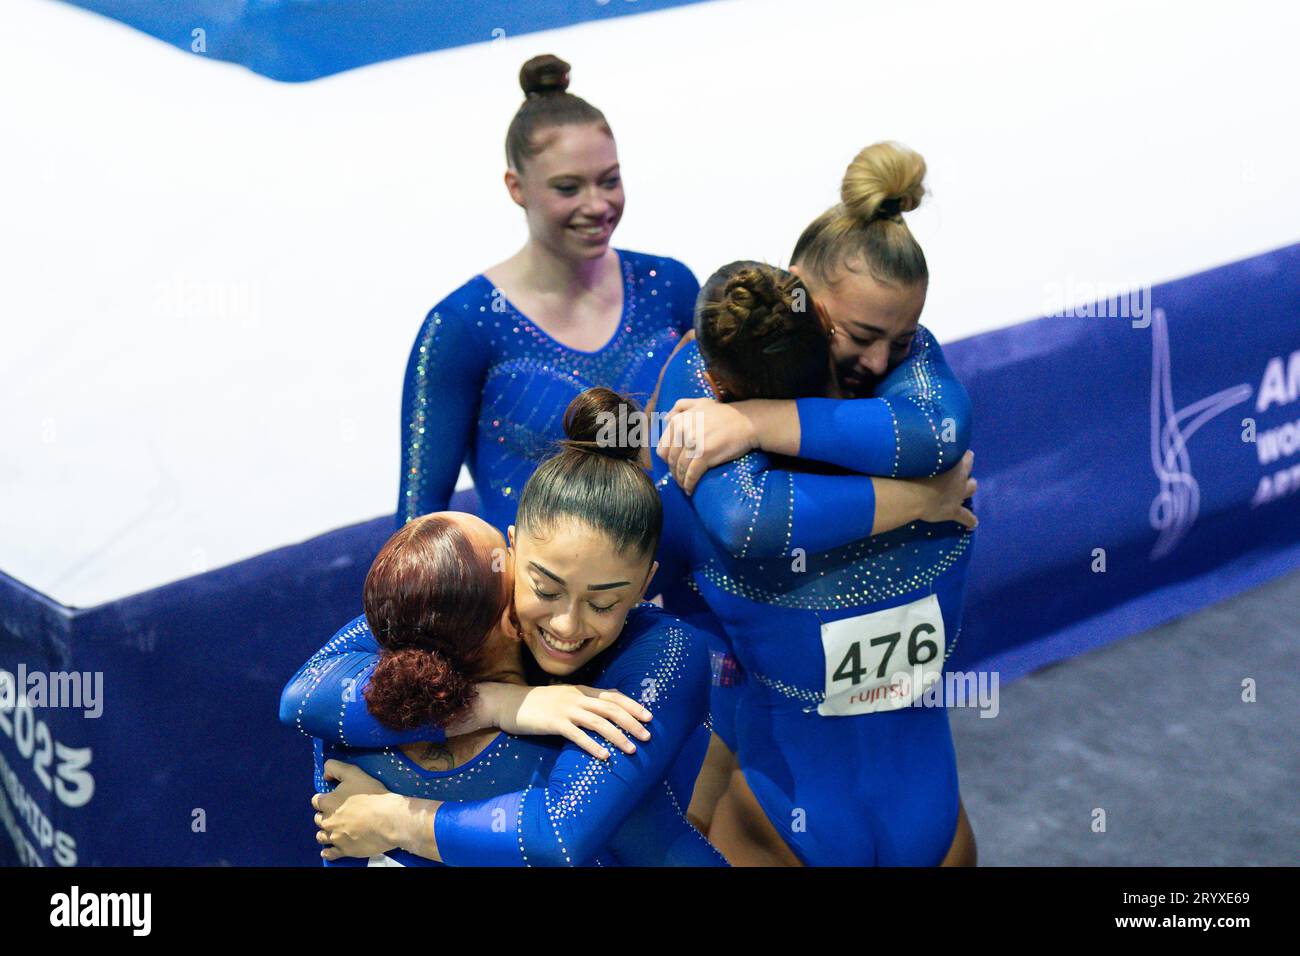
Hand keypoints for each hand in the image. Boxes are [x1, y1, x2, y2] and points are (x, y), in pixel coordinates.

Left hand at [314, 760, 403, 860]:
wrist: (389, 819)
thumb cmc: (372, 795)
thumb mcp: (354, 773)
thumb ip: (335, 768)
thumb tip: (325, 775)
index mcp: (328, 803)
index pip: (316, 801)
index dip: (324, 799)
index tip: (334, 799)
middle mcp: (327, 821)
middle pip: (318, 819)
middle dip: (326, 815)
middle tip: (339, 813)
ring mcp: (335, 837)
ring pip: (321, 836)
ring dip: (325, 832)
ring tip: (336, 830)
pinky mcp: (344, 850)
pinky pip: (329, 853)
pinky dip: (328, 851)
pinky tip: (331, 848)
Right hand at [493, 684, 653, 759]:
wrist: (511, 703)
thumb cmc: (540, 703)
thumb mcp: (567, 696)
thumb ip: (588, 698)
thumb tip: (613, 700)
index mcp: (582, 690)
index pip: (614, 696)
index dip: (633, 706)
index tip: (649, 717)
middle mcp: (577, 698)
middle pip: (611, 709)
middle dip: (632, 722)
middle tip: (647, 736)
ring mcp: (566, 709)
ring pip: (598, 722)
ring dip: (617, 736)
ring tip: (631, 750)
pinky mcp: (554, 723)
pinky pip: (577, 735)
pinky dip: (593, 746)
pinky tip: (604, 756)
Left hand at [657, 397, 758, 494]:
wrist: (747, 421)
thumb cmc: (724, 414)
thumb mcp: (700, 402)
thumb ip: (681, 407)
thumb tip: (666, 420)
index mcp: (678, 421)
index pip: (662, 448)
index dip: (667, 460)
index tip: (674, 466)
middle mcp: (683, 430)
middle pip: (671, 460)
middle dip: (674, 472)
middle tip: (679, 479)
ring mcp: (693, 442)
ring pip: (680, 468)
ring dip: (681, 480)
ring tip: (684, 486)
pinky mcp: (705, 454)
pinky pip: (692, 474)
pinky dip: (689, 484)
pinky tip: (690, 490)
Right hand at [916, 450, 977, 528]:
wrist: (914, 494)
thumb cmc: (915, 473)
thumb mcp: (922, 459)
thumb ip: (929, 456)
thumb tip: (923, 452)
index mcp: (955, 465)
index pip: (966, 457)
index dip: (964, 456)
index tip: (959, 453)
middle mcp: (960, 479)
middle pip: (968, 475)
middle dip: (966, 475)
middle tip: (959, 474)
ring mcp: (958, 496)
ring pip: (971, 490)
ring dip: (970, 488)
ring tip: (969, 488)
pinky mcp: (954, 511)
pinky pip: (966, 517)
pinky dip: (970, 520)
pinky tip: (973, 524)